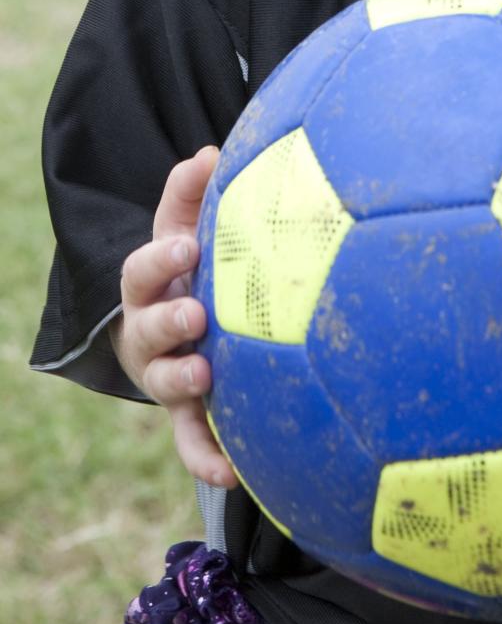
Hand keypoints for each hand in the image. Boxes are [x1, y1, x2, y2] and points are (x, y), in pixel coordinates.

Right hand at [111, 147, 238, 487]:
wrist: (178, 326)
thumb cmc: (194, 267)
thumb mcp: (186, 228)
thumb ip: (192, 194)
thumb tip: (209, 150)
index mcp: (151, 285)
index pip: (143, 269)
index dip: (161, 258)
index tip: (186, 248)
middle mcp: (151, 333)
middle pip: (147, 331)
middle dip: (168, 323)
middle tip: (196, 315)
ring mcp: (167, 376)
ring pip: (164, 386)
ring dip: (182, 383)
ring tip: (207, 378)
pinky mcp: (188, 415)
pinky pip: (192, 443)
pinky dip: (208, 459)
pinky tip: (236, 473)